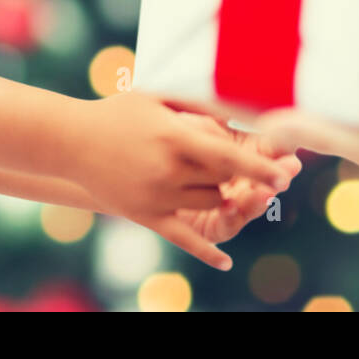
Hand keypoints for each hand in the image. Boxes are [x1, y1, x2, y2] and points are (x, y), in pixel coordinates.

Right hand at [69, 92, 300, 269]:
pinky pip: (184, 238)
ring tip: (208, 177)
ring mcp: (159, 196)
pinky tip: (226, 261)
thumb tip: (234, 112)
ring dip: (218, 193)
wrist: (71, 141)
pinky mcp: (147, 215)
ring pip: (209, 202)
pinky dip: (207, 253)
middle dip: (240, 176)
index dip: (261, 167)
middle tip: (259, 170)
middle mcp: (170, 169)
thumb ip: (195, 104)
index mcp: (175, 137)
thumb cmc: (117, 112)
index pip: (229, 156)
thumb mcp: (156, 97)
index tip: (286, 172)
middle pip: (223, 180)